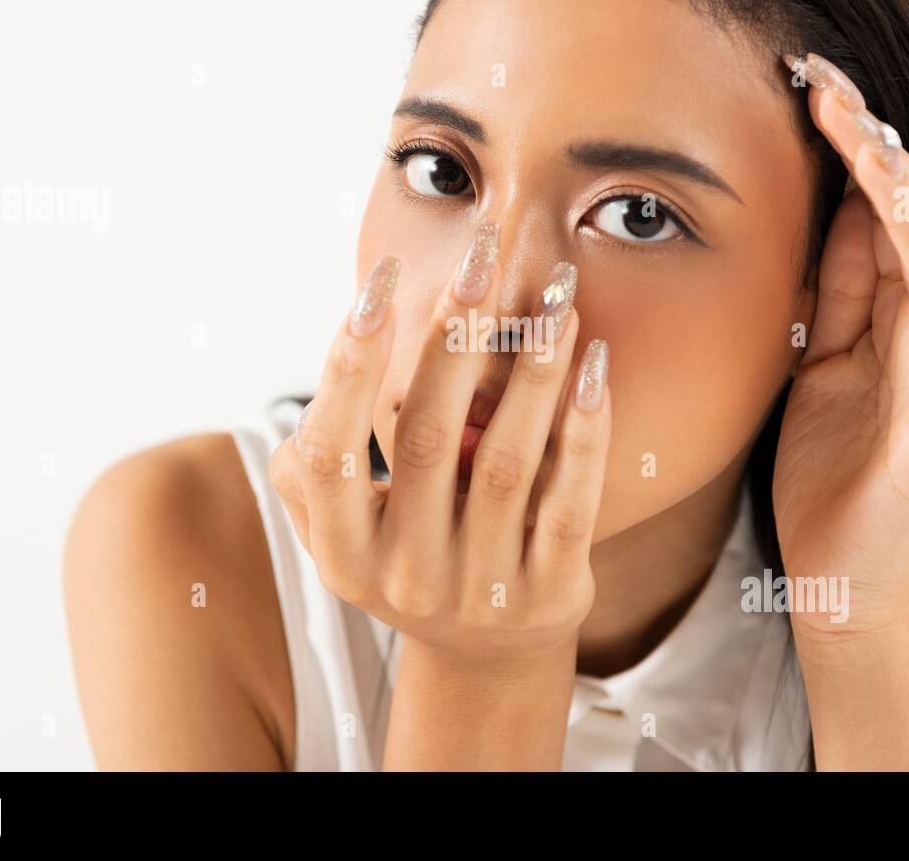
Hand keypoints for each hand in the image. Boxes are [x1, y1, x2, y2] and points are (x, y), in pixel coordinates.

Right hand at [268, 222, 611, 671]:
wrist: (486, 654)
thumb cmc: (409, 557)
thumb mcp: (345, 533)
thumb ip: (314, 472)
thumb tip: (324, 380)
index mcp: (345, 551)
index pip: (332, 449)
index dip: (350, 363)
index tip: (380, 280)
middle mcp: (406, 574)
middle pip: (426, 438)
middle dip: (455, 335)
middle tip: (483, 255)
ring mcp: (482, 589)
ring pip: (505, 464)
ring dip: (531, 370)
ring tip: (554, 299)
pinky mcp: (551, 593)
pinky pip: (570, 502)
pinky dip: (584, 432)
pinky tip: (594, 367)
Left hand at [774, 53, 908, 644]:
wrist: (840, 574)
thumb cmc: (828, 470)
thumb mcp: (814, 360)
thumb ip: (833, 291)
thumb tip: (834, 205)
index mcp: (895, 315)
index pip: (880, 205)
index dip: (849, 143)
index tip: (801, 83)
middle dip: (870, 143)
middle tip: (822, 78)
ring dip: (902, 195)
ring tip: (864, 132)